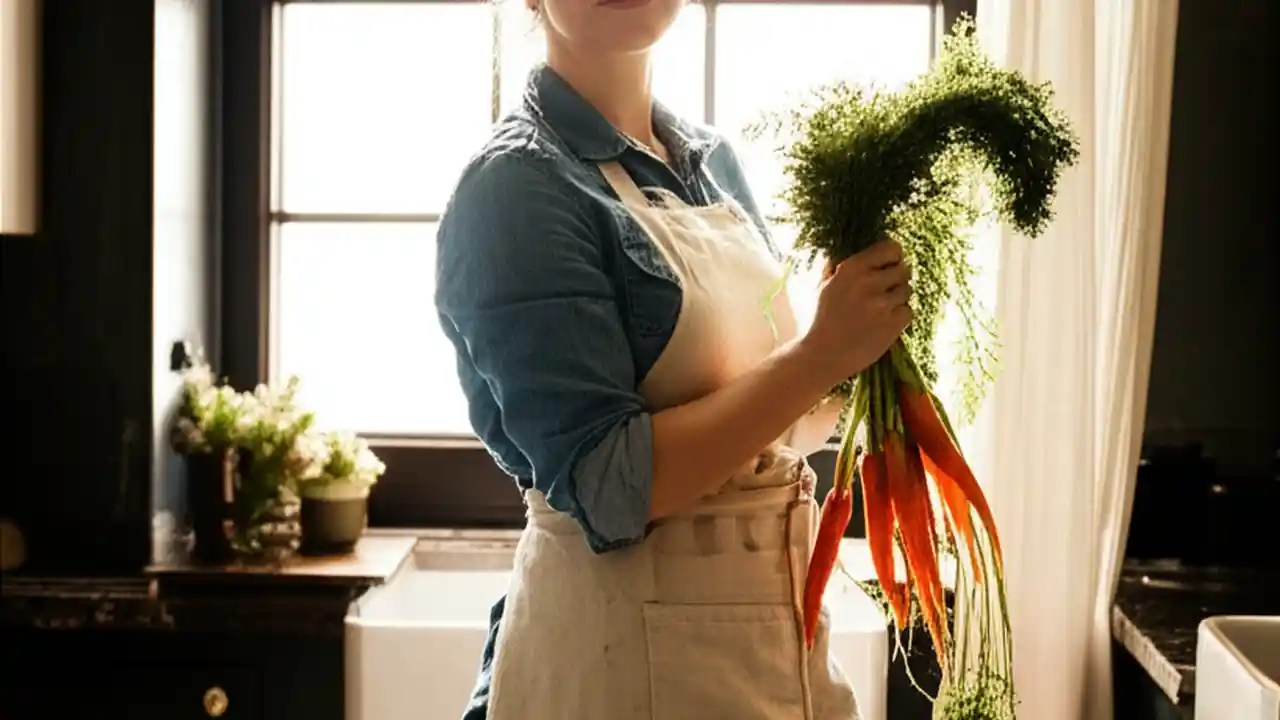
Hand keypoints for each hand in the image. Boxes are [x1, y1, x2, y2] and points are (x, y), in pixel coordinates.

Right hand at [802, 239, 912, 384]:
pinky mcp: (892, 324)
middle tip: (885, 289)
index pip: (891, 248)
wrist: (825, 354)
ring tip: (881, 308)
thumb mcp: (825, 285)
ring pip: (907, 291)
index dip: (893, 256)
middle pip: (904, 269)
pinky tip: (884, 322)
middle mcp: (869, 283)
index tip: (889, 264)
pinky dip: (899, 316)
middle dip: (897, 278)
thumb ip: (839, 264)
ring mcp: (882, 305)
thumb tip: (853, 244)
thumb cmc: (823, 318)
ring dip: (897, 298)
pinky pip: (908, 311)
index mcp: (852, 268)